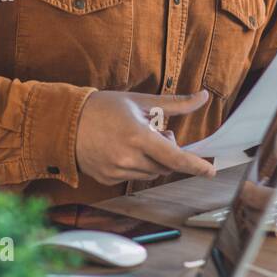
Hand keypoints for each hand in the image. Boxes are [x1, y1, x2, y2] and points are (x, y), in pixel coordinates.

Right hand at [75, 89, 216, 185]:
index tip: (210, 170)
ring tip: (138, 139)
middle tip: (158, 132)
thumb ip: (176, 103)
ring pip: (151, 173)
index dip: (195, 165)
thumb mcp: (141, 101)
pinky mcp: (107, 180)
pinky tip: (123, 149)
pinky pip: (134, 177)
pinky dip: (137, 165)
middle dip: (168, 152)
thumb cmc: (104, 107)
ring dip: (154, 160)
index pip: (175, 158)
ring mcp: (116, 171)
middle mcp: (127, 158)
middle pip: (165, 166)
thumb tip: (203, 97)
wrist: (65, 122)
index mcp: (138, 137)